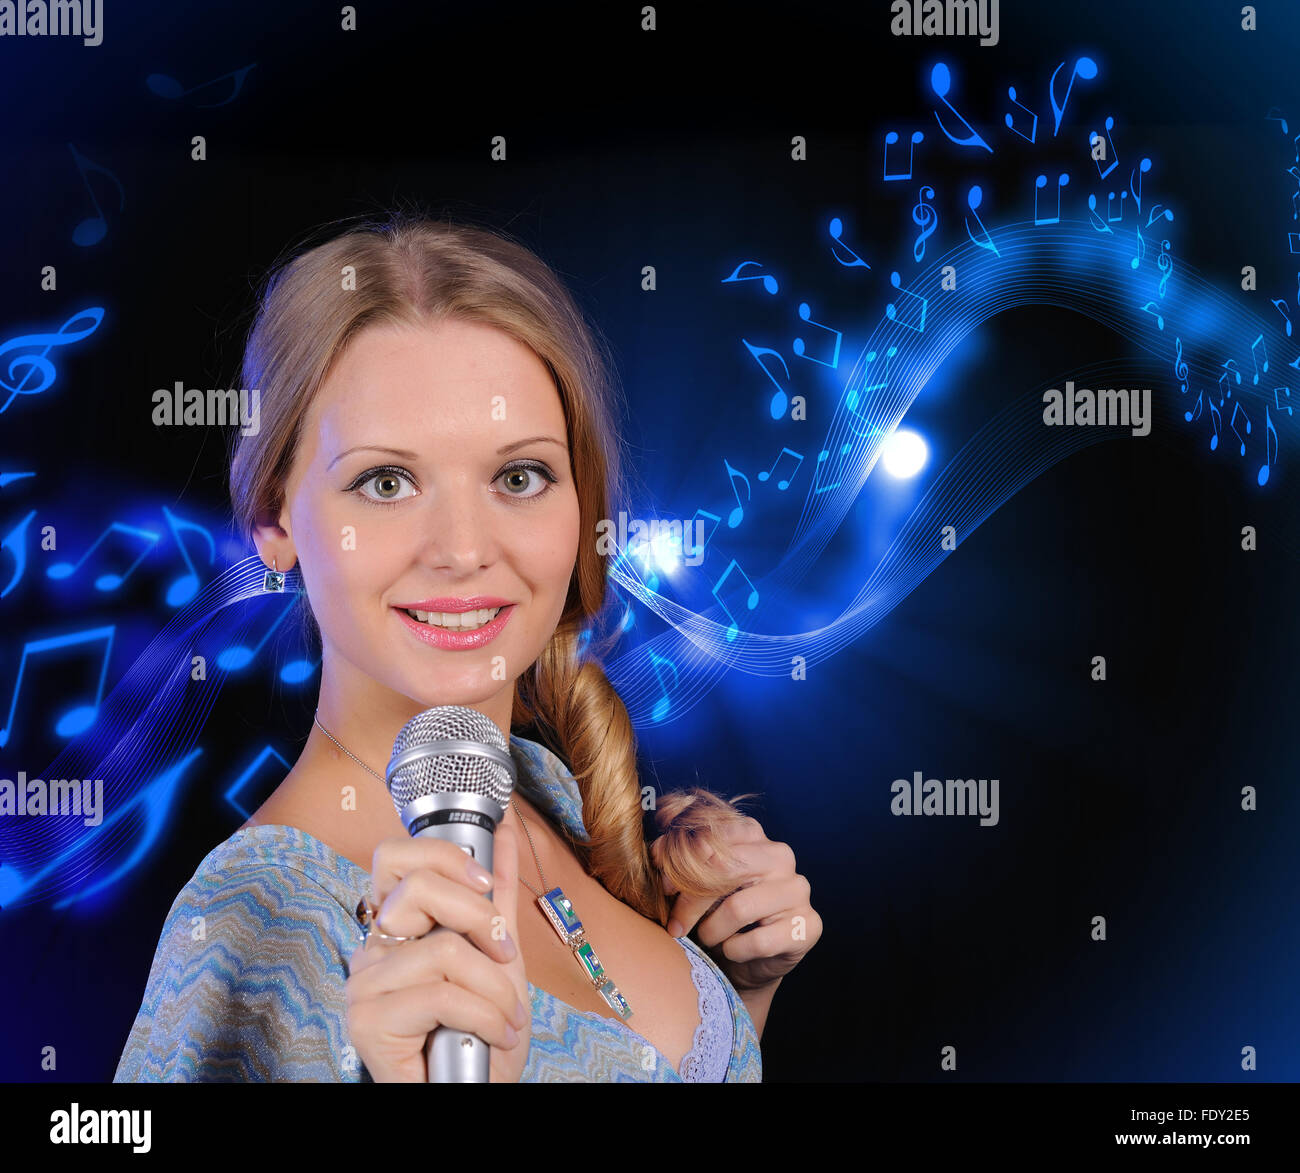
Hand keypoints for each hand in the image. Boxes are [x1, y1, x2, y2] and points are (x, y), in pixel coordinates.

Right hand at [345, 823, 531, 1081]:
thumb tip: (503, 833)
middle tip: (506, 956)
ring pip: (444, 950)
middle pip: (420, 889)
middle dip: (482, 918)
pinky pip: (441, 995)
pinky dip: (485, 1015)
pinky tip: (495, 1034)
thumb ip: (494, 897)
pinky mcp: (367, 1020)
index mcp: (393, 926)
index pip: (395, 857)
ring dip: (495, 988)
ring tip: (507, 1017)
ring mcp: (363, 984)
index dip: (446, 857)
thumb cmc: (478, 1033)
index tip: (485, 883)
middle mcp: (370, 949)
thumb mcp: (497, 955)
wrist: (473, 1091)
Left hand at [652, 816, 820, 993]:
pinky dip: (735, 951)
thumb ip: (677, 863)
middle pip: (724, 870)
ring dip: (712, 931)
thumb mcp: (695, 885)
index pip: (712, 838)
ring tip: (707, 938)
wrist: (746, 961)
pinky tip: (732, 951)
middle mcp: (780, 856)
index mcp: (752, 835)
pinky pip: (759, 941)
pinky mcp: (809, 925)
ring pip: (739, 908)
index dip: (681, 864)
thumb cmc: (716, 914)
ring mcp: (798, 890)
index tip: (663, 889)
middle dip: (691, 902)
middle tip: (675, 925)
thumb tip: (656, 853)